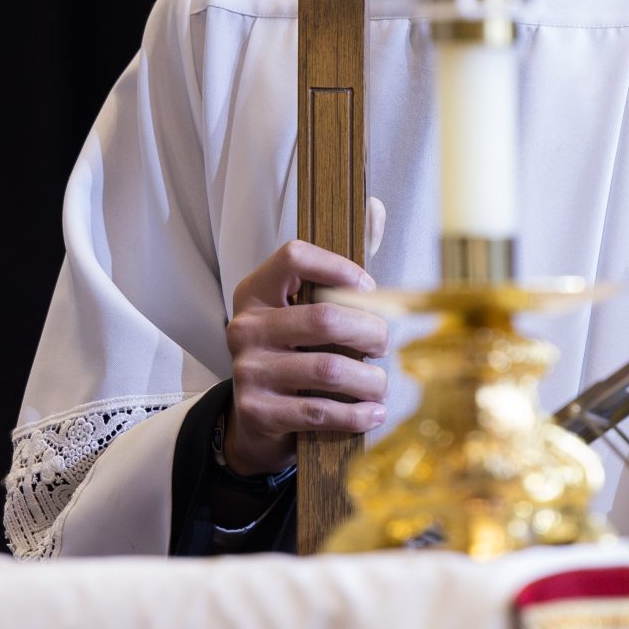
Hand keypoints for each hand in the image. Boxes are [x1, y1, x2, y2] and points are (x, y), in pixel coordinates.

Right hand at [220, 231, 389, 478]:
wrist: (256, 421)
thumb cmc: (293, 353)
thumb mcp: (308, 310)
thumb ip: (341, 266)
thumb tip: (376, 207)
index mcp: (255, 292)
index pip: (293, 256)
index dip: (338, 266)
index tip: (368, 286)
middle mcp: (244, 327)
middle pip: (324, 317)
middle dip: (370, 332)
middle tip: (384, 344)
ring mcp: (247, 370)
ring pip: (329, 369)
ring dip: (370, 380)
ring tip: (381, 384)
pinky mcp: (257, 411)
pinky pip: (320, 411)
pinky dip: (357, 413)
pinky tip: (373, 412)